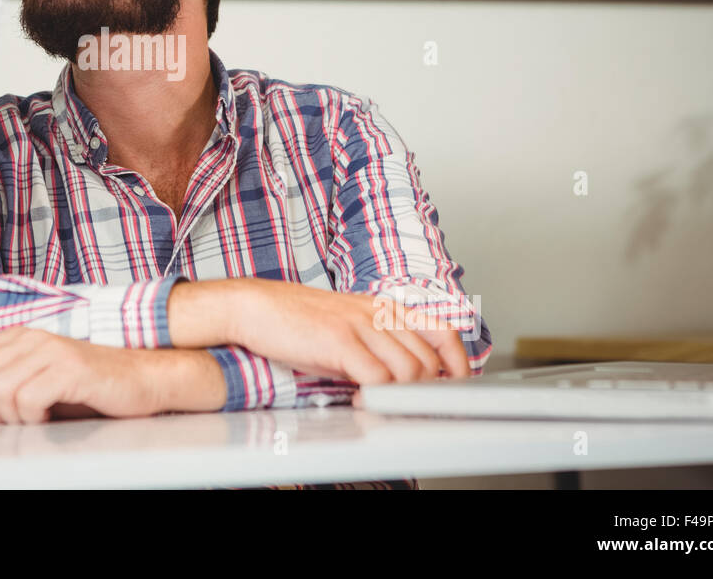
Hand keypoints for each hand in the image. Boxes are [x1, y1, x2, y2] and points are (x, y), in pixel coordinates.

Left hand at [0, 326, 160, 424]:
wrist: (143, 379)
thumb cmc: (90, 387)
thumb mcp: (38, 380)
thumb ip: (3, 385)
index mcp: (18, 337)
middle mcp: (31, 337)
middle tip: (8, 425)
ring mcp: (51, 350)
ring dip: (10, 418)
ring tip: (33, 421)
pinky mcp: (70, 368)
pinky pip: (28, 398)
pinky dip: (33, 418)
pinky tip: (49, 418)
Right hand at [230, 280, 471, 383]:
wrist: (255, 307)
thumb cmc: (296, 320)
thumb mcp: (347, 325)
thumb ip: (377, 343)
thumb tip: (406, 376)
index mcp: (383, 306)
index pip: (442, 331)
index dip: (458, 362)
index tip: (457, 385)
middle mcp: (377, 312)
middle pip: (428, 358)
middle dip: (425, 390)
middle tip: (409, 406)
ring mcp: (359, 324)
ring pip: (408, 369)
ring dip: (400, 395)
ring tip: (381, 404)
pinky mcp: (339, 340)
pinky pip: (377, 377)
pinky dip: (375, 397)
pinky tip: (359, 400)